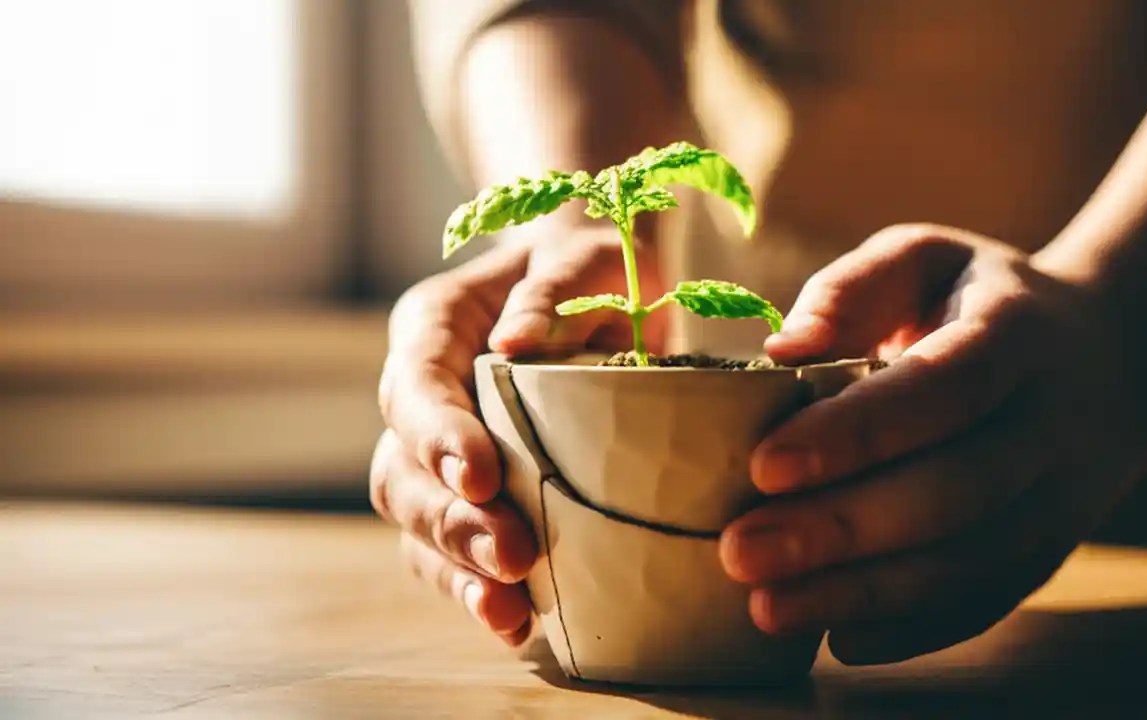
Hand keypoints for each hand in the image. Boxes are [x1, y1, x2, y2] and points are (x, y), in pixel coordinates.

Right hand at [371, 223, 665, 644]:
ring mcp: (438, 451)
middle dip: (451, 520)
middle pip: (403, 468)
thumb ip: (553, 291)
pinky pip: (450, 551)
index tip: (482, 477)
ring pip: (416, 520)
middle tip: (514, 555)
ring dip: (456, 567)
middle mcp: (422, 394)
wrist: (601, 293)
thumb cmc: (593, 267)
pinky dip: (474, 588)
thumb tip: (513, 343)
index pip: (414, 384)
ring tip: (507, 605)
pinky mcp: (471, 495)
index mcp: (435, 327)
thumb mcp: (587, 260)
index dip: (438, 436)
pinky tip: (515, 622)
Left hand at [720, 224, 1146, 663]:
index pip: (944, 388)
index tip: (764, 464)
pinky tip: (836, 640)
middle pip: (956, 492)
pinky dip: (912, 631)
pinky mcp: (1049, 551)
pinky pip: (986, 603)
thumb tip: (780, 354)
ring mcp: (1061, 498)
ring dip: (864, 595)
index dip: (858, 431)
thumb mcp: (924, 259)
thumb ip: (850, 292)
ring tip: (767, 609)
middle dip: (842, 529)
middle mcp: (1053, 424)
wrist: (1113, 357)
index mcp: (1019, 333)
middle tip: (740, 551)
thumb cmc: (978, 300)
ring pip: (970, 563)